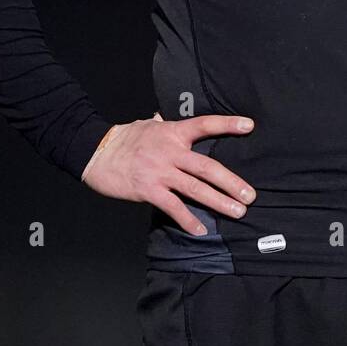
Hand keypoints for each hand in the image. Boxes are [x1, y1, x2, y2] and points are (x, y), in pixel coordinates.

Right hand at [81, 112, 257, 235]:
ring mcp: (160, 171)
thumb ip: (160, 123)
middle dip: (231, 182)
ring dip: (219, 202)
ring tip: (238, 211)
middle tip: (250, 195)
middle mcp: (170, 151)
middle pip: (207, 167)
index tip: (249, 126)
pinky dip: (188, 219)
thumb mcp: (146, 125)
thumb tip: (162, 115)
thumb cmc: (123, 139)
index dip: (227, 124)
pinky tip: (200, 230)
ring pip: (195, 188)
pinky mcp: (148, 190)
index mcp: (172, 132)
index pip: (204, 124)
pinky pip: (173, 207)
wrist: (96, 153)